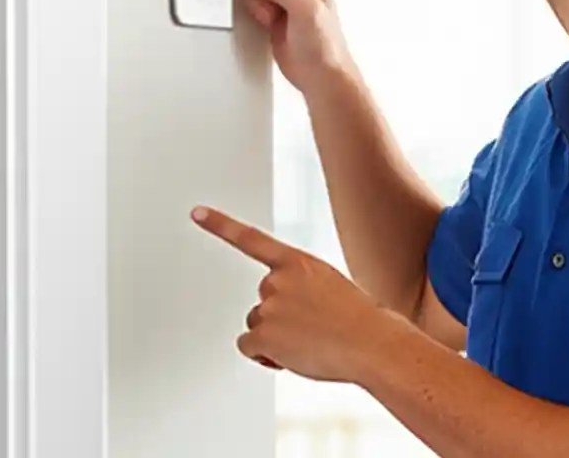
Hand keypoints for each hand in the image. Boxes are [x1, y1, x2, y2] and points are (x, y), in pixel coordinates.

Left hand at [191, 205, 385, 382]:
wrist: (372, 343)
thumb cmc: (360, 320)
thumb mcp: (332, 288)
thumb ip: (303, 290)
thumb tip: (289, 317)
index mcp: (299, 263)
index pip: (252, 239)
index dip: (220, 225)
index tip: (196, 212)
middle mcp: (279, 280)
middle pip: (262, 301)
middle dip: (280, 317)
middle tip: (313, 328)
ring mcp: (269, 306)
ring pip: (257, 326)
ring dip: (276, 339)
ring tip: (310, 342)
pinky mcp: (263, 334)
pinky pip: (249, 347)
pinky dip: (265, 356)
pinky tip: (293, 356)